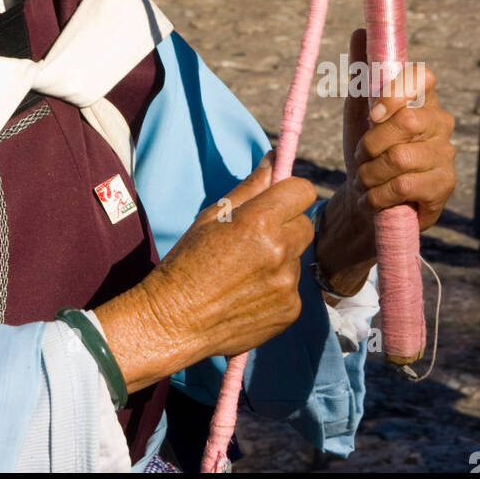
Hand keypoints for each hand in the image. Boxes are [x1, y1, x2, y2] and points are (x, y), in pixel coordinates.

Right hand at [95, 161, 315, 392]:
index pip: (302, 191)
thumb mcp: (212, 216)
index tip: (277, 199)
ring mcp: (288, 284)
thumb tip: (275, 158)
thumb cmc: (187, 261)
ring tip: (244, 271)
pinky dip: (276, 288)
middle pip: (305, 224)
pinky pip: (293, 288)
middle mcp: (280, 251)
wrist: (175, 320)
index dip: (290, 192)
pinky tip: (248, 294)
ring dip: (280, 258)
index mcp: (260, 221)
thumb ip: (251, 186)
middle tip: (254, 237)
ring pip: (296, 257)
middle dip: (286, 225)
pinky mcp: (290, 311)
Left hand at [315, 29, 455, 294]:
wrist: (367, 199)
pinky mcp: (444, 185)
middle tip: (362, 155)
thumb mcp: (357, 109)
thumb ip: (362, 70)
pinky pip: (405, 184)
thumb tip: (361, 31)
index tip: (372, 113)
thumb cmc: (366, 149)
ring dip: (370, 172)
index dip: (395, 92)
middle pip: (407, 120)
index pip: (421, 76)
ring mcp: (446, 154)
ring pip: (400, 157)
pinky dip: (378, 193)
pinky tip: (375, 197)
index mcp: (422, 98)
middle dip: (371, 142)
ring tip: (366, 180)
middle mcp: (441, 122)